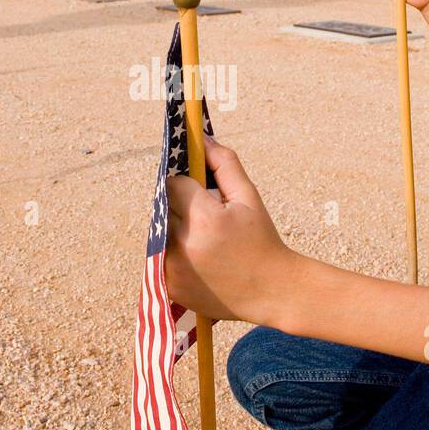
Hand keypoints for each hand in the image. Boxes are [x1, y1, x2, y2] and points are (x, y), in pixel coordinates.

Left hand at [164, 138, 294, 325]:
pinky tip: (197, 258)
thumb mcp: (249, 197)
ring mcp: (172, 268)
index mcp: (204, 218)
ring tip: (203, 240)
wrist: (271, 291)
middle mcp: (183, 244)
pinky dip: (171, 252)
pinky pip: (158, 256)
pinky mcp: (169, 285)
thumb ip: (224, 164)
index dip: (189, 187)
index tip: (204, 197)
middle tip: (206, 220)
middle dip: (181, 207)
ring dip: (173, 229)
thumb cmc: (262, 241)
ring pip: (158, 230)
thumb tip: (202, 138)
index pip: (174, 184)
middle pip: (163, 206)